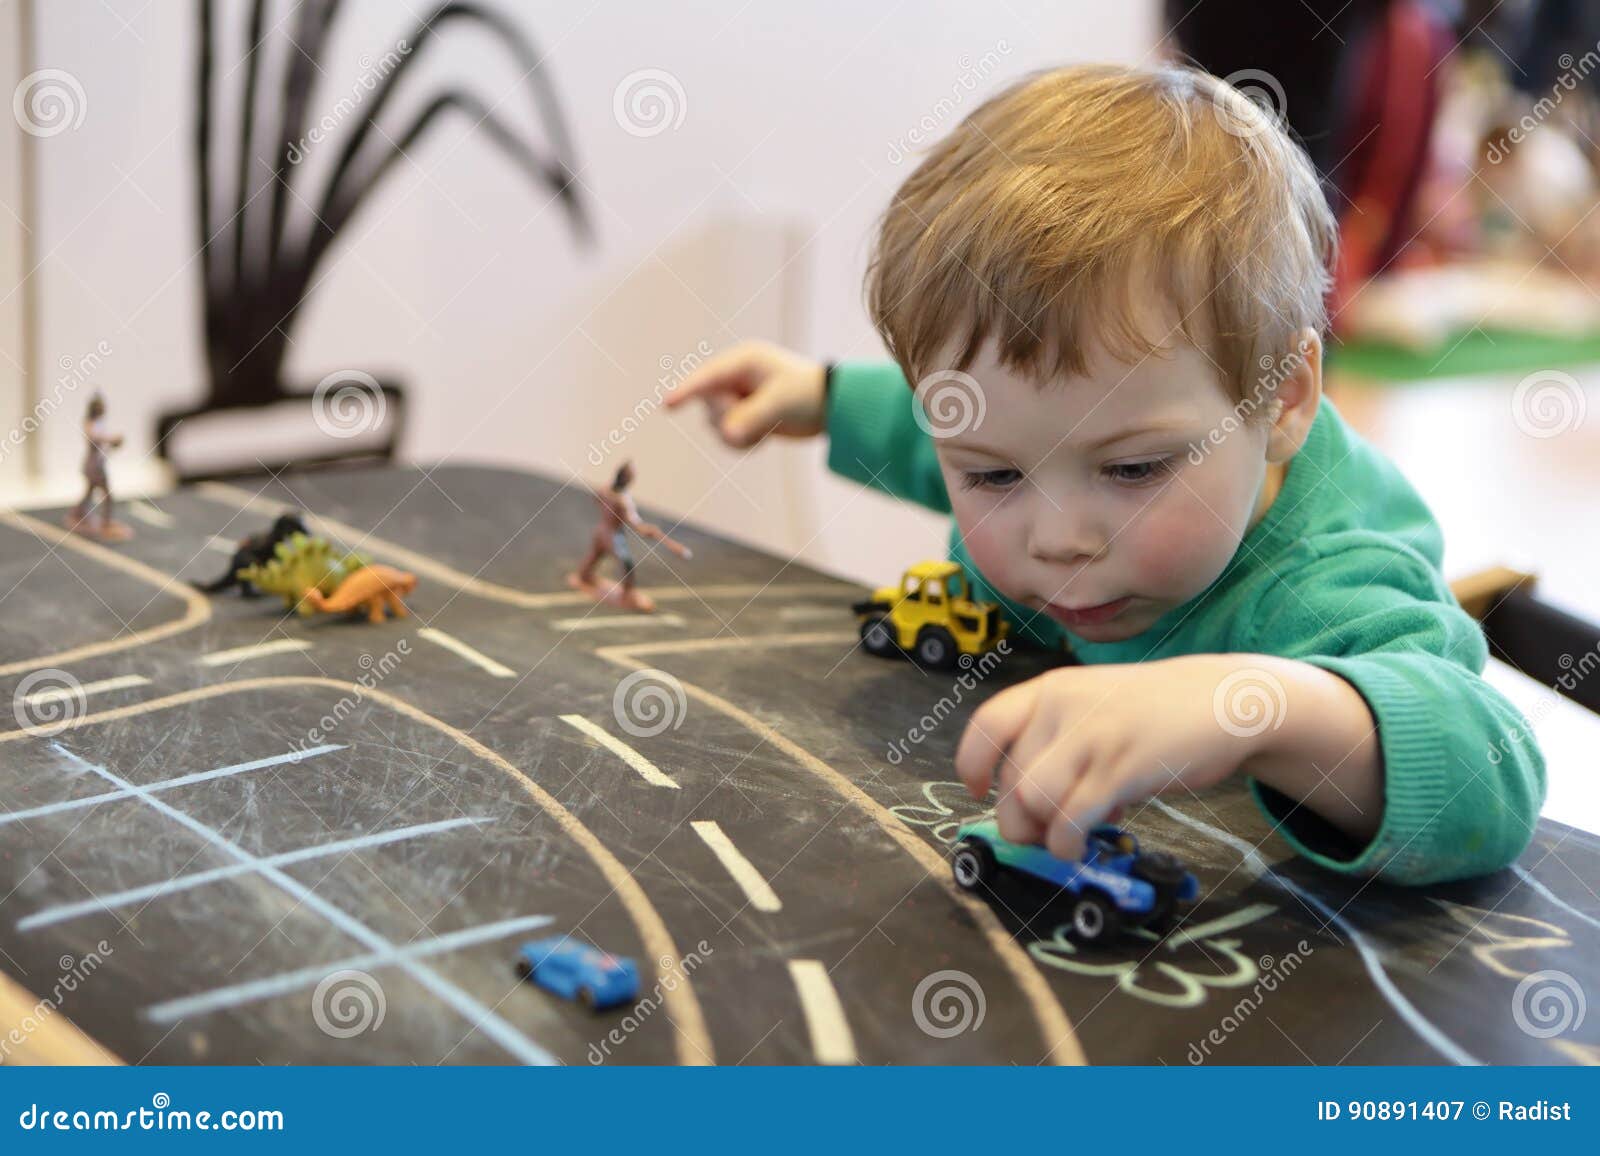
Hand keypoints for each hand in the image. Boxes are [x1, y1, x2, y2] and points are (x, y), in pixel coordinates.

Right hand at [663, 340, 826, 448]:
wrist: (830, 407)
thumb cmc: (808, 394)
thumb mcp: (780, 403)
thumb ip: (751, 417)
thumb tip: (726, 435)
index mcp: (744, 361)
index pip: (708, 377)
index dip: (687, 390)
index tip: (668, 404)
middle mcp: (735, 377)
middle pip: (710, 405)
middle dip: (730, 420)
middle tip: (761, 422)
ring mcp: (737, 397)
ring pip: (716, 424)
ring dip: (738, 435)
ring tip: (768, 429)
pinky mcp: (742, 416)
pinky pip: (727, 436)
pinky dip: (743, 443)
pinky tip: (765, 437)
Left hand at [953, 655, 1278, 860]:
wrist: (1224, 700)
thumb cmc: (1153, 713)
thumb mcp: (1093, 709)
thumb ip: (1057, 747)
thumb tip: (1026, 810)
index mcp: (1050, 689)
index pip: (987, 725)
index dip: (972, 765)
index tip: (978, 792)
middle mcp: (1062, 706)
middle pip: (1010, 780)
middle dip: (1019, 820)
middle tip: (1044, 832)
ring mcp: (1091, 734)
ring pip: (1031, 801)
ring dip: (1043, 834)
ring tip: (1068, 836)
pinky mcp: (1121, 766)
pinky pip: (1070, 819)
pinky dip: (1067, 844)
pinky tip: (1082, 844)